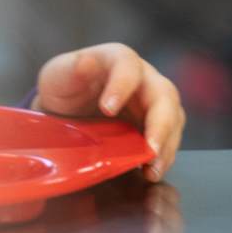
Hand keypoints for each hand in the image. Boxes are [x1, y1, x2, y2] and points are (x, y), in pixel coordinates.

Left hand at [34, 42, 183, 181]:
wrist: (65, 112)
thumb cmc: (64, 87)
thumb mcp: (58, 75)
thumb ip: (71, 69)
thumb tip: (86, 63)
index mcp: (118, 59)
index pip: (128, 65)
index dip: (122, 85)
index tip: (107, 109)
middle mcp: (143, 78)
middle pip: (164, 95)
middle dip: (161, 124)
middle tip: (150, 149)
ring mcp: (153, 103)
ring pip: (173, 119)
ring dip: (166, 146)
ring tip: (152, 170)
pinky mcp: (155, 126)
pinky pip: (168, 140)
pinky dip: (163, 158)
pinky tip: (150, 173)